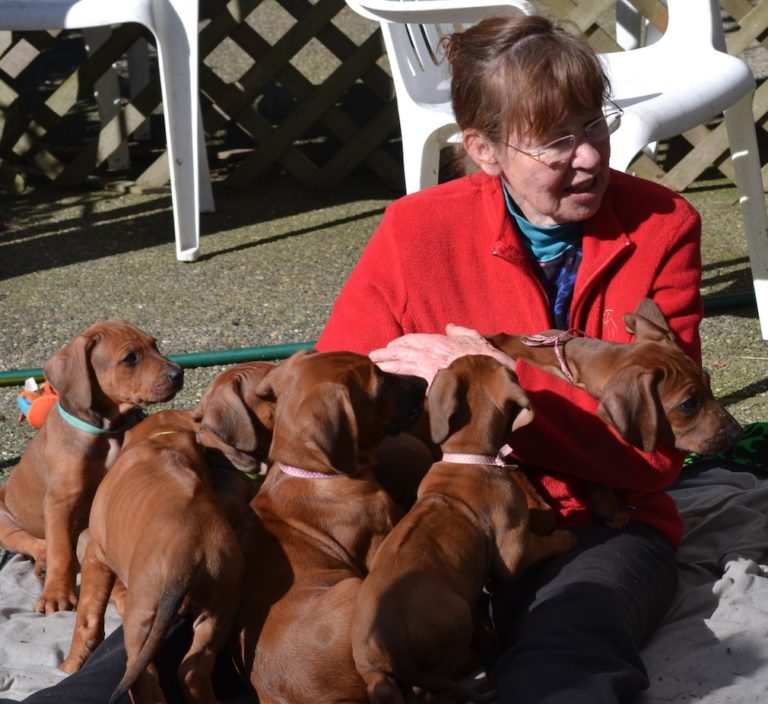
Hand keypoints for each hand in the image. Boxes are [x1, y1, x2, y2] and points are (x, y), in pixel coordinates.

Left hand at [369, 323, 514, 387]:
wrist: (489, 372)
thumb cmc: (483, 355)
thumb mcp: (473, 337)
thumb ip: (460, 331)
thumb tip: (450, 327)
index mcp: (437, 341)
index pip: (411, 340)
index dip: (399, 344)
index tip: (391, 347)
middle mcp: (428, 353)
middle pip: (400, 352)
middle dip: (384, 355)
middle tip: (371, 357)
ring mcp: (427, 369)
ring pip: (400, 367)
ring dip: (386, 368)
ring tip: (374, 369)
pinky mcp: (428, 385)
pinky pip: (410, 383)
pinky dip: (400, 384)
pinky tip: (391, 387)